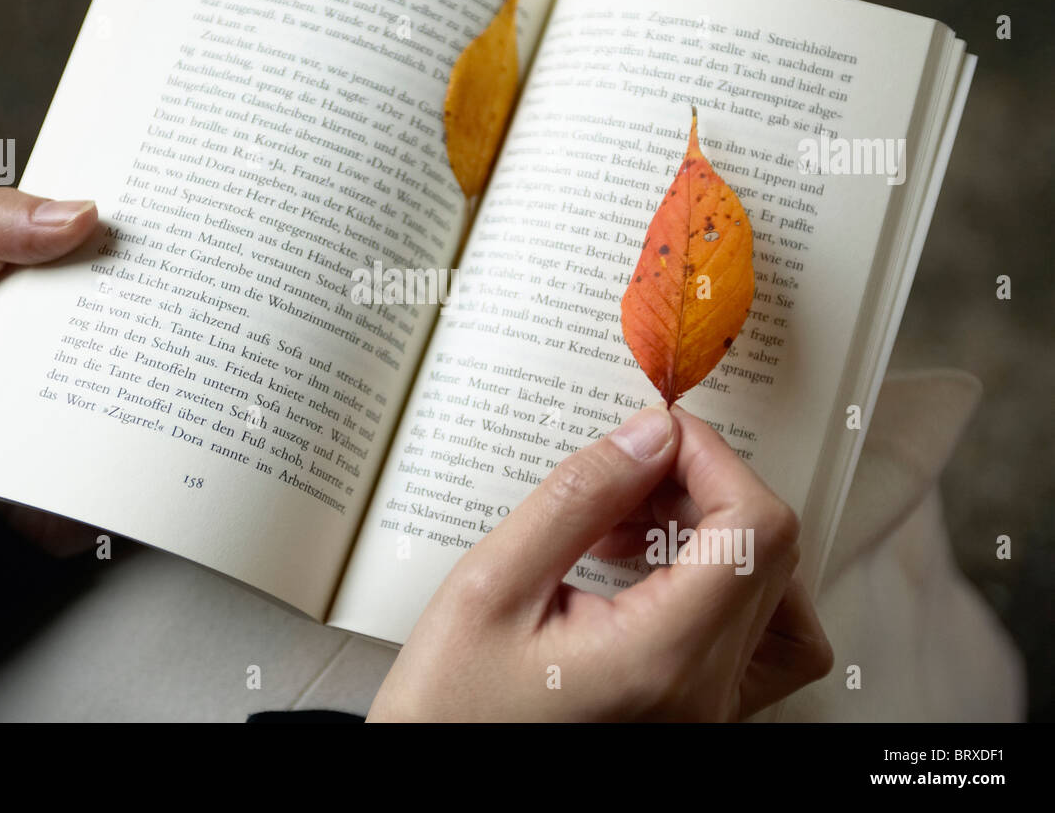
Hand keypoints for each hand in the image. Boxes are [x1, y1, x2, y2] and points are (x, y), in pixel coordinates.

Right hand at [367, 406, 832, 720]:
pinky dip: (729, 588)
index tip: (657, 435)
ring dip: (721, 537)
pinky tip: (659, 572)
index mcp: (660, 659)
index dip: (712, 460)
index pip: (751, 531)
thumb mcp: (492, 586)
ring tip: (637, 525)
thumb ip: (578, 500)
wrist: (433, 778)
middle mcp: (705, 696)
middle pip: (770, 554)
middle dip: (705, 487)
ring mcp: (709, 715)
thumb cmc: (449, 707)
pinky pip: (759, 643)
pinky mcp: (697, 717)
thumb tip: (650, 436)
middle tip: (629, 474)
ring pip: (780, 598)